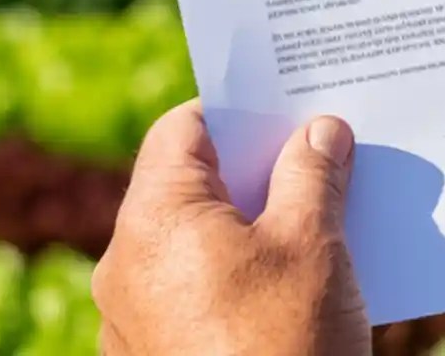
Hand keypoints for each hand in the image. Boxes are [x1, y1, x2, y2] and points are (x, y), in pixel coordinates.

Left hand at [92, 101, 370, 355]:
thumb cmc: (288, 343)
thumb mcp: (312, 244)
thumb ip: (311, 174)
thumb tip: (319, 131)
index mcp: (153, 219)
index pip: (182, 129)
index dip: (237, 113)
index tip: (286, 111)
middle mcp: (125, 263)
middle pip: (187, 187)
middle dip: (254, 173)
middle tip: (313, 164)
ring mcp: (131, 318)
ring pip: (191, 243)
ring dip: (248, 227)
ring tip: (313, 224)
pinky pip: (189, 293)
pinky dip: (232, 277)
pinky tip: (288, 287)